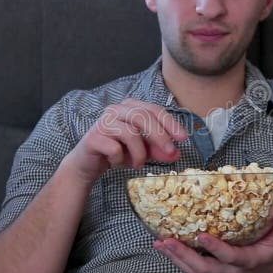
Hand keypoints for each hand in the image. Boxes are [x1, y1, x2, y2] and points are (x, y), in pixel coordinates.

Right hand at [60, 98, 186, 185]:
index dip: (170, 123)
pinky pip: (114, 149)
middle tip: (170, 152)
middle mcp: (116, 110)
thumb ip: (159, 150)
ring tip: (137, 165)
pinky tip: (115, 163)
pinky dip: (120, 160)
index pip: (154, 110)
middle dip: (160, 136)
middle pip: (143, 117)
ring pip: (130, 133)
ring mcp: (103, 122)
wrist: (89, 165)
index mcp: (130, 107)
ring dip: (139, 154)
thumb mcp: (144, 150)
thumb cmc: (118, 152)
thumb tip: (176, 153)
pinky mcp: (93, 138)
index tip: (183, 138)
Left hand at [153, 209, 272, 272]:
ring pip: (194, 271)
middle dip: (184, 255)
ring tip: (160, 242)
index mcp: (248, 260)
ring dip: (175, 257)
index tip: (202, 235)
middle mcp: (231, 270)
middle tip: (168, 240)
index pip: (229, 257)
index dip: (215, 248)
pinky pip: (191, 268)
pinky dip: (176, 258)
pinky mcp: (212, 270)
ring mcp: (220, 272)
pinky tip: (164, 246)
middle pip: (204, 268)